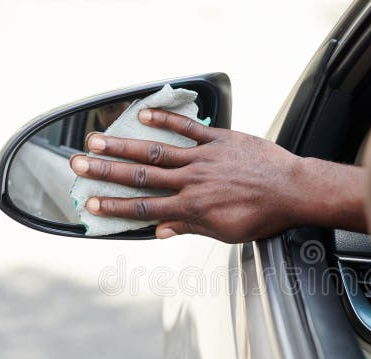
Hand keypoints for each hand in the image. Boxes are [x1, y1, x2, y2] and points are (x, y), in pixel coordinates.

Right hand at [70, 109, 305, 242]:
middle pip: (140, 176)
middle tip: (77, 164)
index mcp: (192, 207)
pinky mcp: (219, 139)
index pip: (143, 208)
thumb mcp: (225, 232)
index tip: (90, 203)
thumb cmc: (262, 215)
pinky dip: (165, 120)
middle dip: (105, 171)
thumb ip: (190, 227)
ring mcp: (203, 157)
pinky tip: (144, 114)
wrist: (292, 190)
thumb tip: (159, 230)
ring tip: (96, 139)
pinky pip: (188, 128)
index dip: (114, 206)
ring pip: (156, 150)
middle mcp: (191, 181)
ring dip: (124, 144)